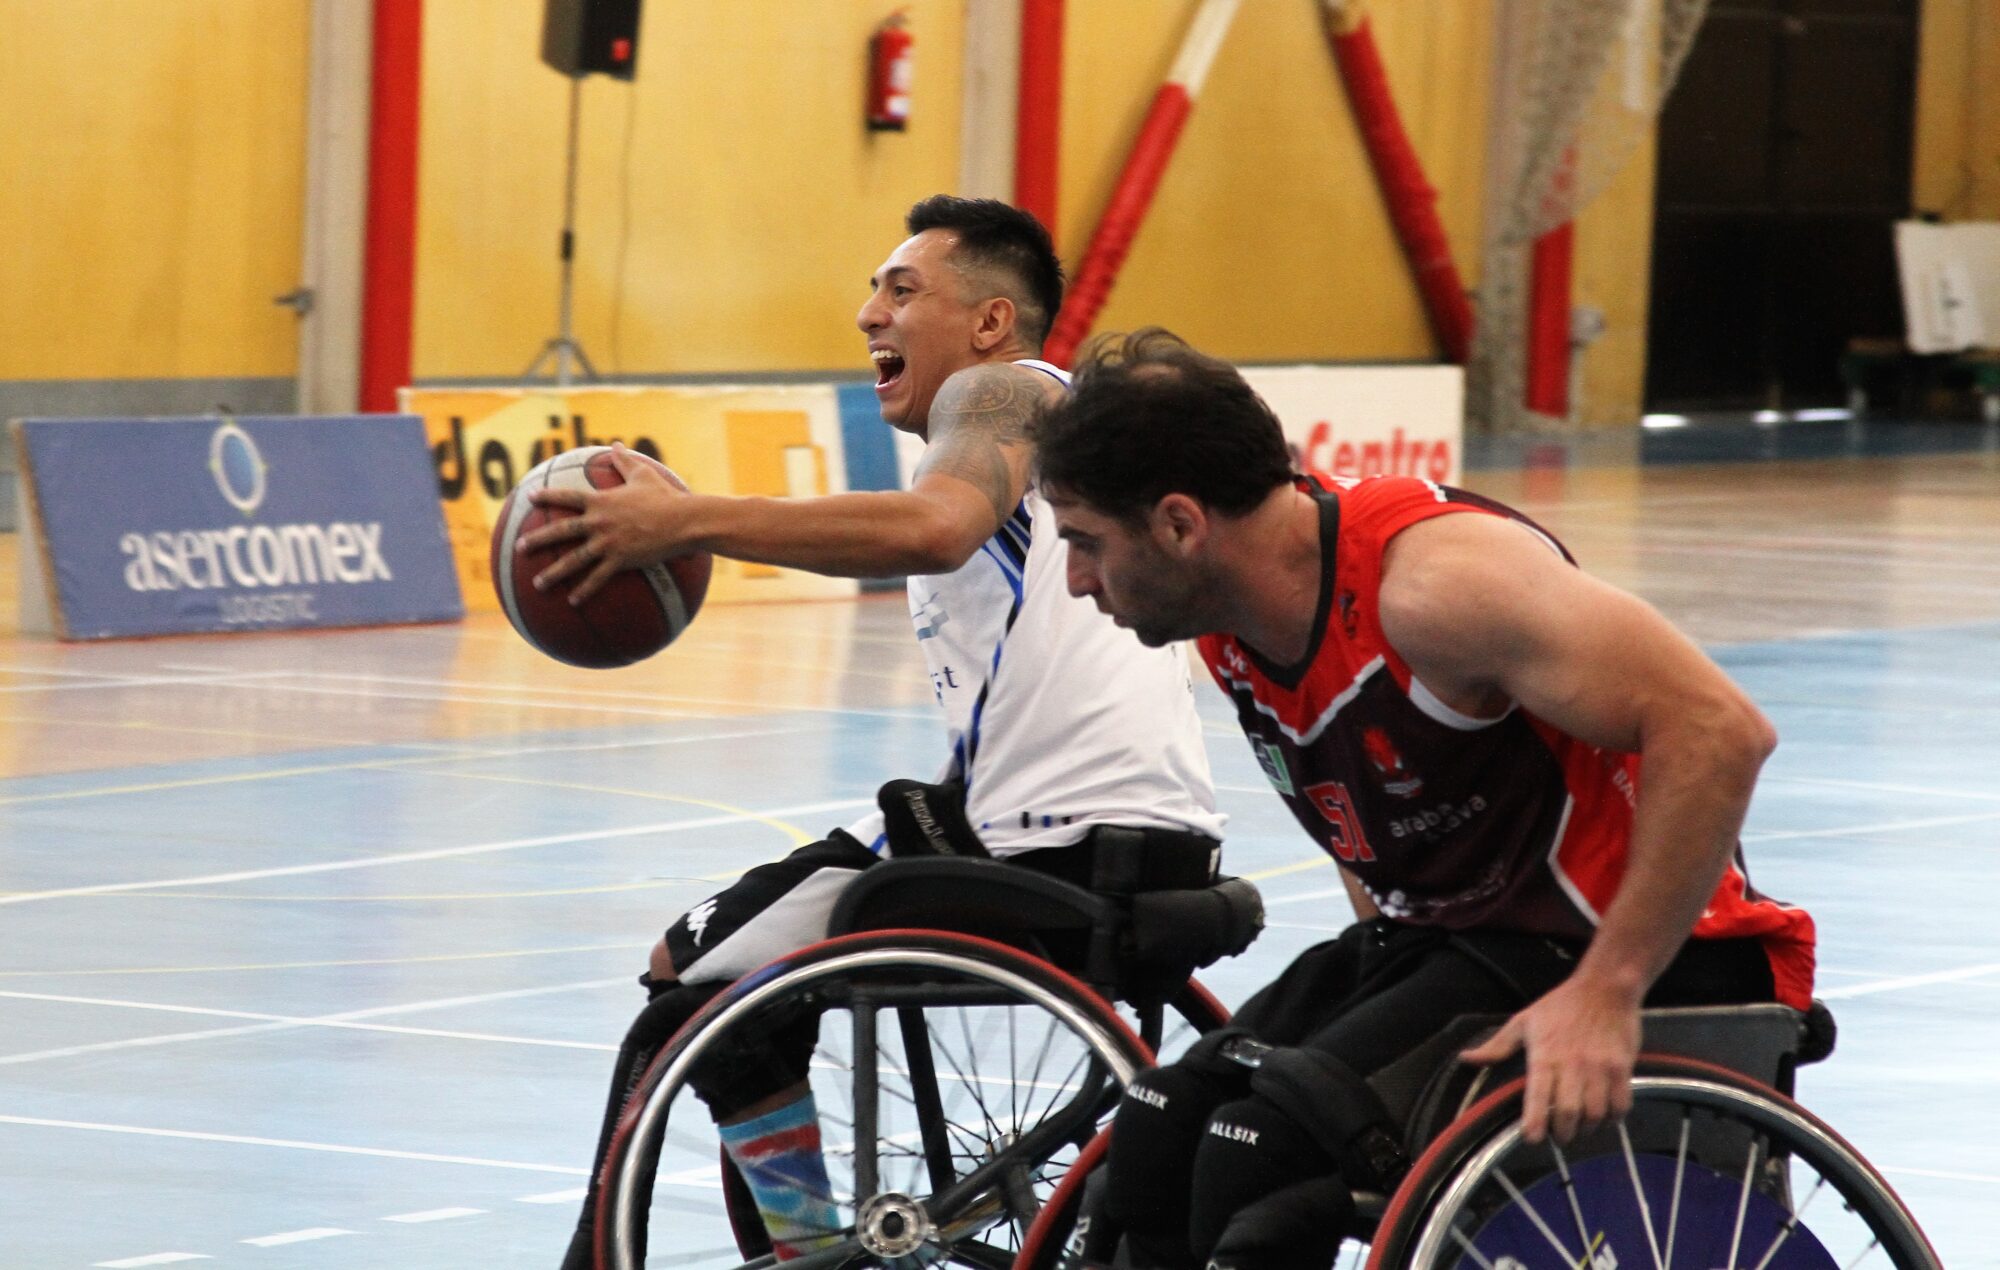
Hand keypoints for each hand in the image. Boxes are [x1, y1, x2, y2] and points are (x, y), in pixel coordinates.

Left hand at [520, 443, 698, 604]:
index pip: (567, 497)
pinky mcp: (620, 560)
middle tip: (519, 547)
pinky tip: (572, 601)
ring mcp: (607, 543)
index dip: (547, 496)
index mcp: (601, 501)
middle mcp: (598, 522)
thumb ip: (625, 460)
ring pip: (573, 560)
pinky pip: (598, 578)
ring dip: (554, 573)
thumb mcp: (643, 474)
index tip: (529, 498)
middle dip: (537, 539)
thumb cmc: (665, 496)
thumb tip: (614, 444)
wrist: (682, 520)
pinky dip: (584, 590)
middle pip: (561, 531)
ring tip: (538, 584)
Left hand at [1459, 973, 1641, 1144]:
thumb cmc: (1561, 1005)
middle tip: (1558, 1137)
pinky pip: (1620, 1104)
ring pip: (1595, 1113)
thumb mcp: (1523, 1021)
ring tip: (1580, 1128)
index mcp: (1545, 1055)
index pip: (1537, 1095)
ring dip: (1586, 1128)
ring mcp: (1599, 1068)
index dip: (1534, 1122)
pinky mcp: (1621, 1068)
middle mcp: (1572, 1065)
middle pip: (1568, 1112)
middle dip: (1562, 1134)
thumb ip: (1497, 1046)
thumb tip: (1466, 1058)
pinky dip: (1613, 1118)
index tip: (1532, 1139)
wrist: (1605, 987)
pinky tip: (1604, 1116)